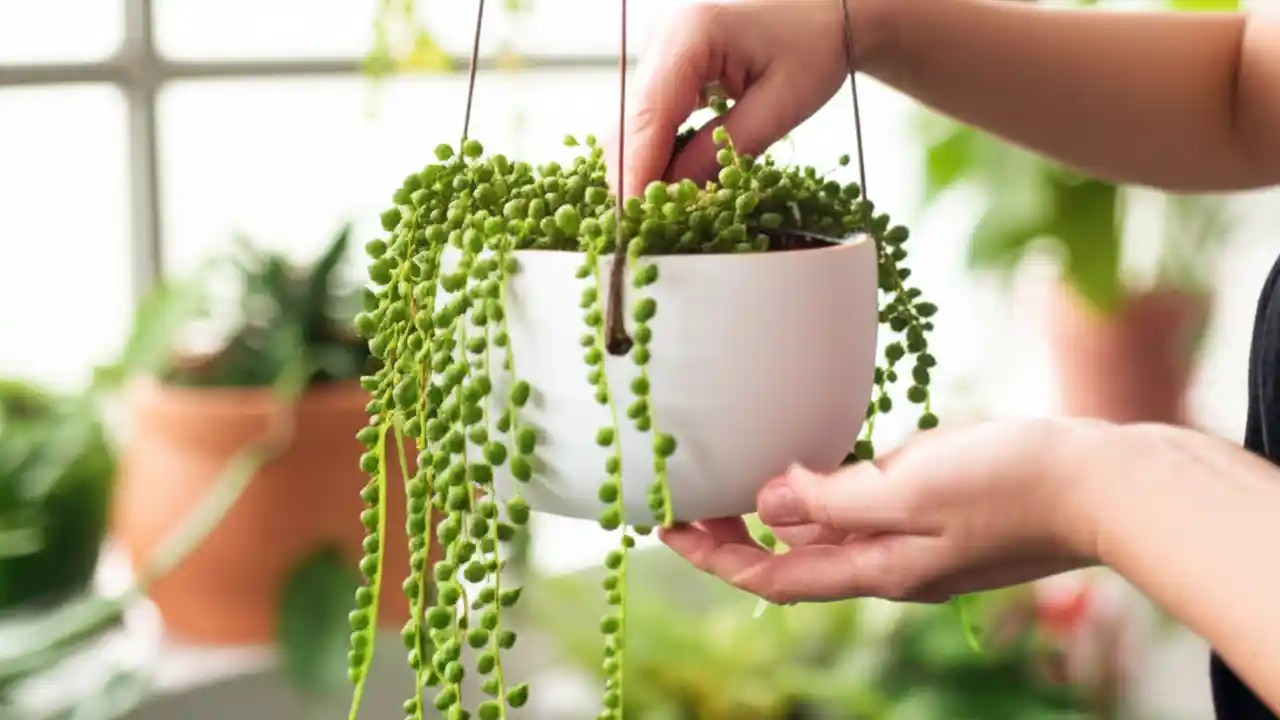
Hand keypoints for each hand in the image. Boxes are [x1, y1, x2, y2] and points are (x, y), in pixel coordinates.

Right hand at [611, 0, 877, 195]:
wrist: (826, 11)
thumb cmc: (815, 45)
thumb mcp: (780, 105)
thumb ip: (725, 151)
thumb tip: (678, 196)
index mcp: (690, 33)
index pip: (648, 116)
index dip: (636, 172)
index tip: (634, 220)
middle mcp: (663, 34)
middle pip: (628, 121)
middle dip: (634, 176)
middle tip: (648, 228)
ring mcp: (659, 47)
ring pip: (632, 122)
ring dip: (643, 167)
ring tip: (663, 212)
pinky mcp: (664, 63)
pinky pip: (647, 115)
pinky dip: (655, 151)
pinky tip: (671, 181)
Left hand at [660, 418, 1120, 604]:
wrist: (1105, 482)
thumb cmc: (1015, 483)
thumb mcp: (911, 488)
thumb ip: (832, 498)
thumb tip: (766, 502)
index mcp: (878, 569)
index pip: (773, 578)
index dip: (713, 557)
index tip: (664, 525)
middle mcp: (890, 562)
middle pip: (792, 557)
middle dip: (735, 532)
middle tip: (688, 493)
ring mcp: (917, 540)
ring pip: (827, 530)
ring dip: (777, 509)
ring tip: (736, 471)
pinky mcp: (941, 511)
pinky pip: (866, 504)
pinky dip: (830, 487)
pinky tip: (818, 456)